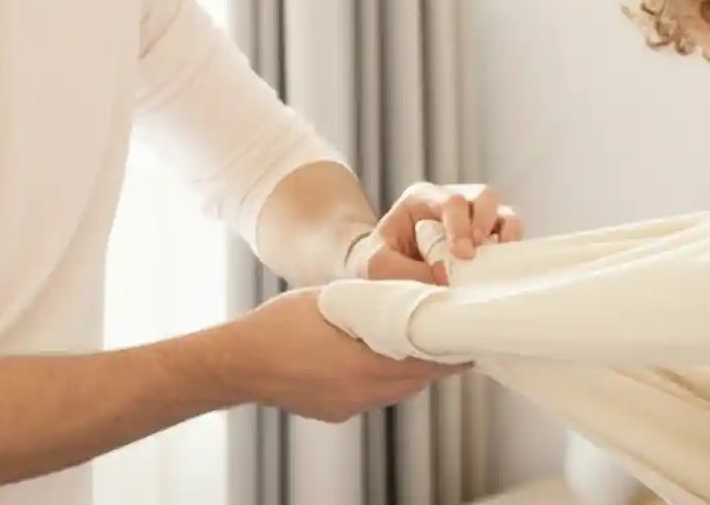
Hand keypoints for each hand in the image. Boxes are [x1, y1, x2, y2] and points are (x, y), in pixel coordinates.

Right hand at [212, 288, 465, 422]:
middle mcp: (365, 393)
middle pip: (420, 378)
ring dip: (409, 367)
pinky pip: (373, 394)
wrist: (238, 363)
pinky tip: (369, 355)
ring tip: (412, 340)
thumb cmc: (280, 325)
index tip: (471, 332)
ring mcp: (351, 406)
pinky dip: (381, 376)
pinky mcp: (338, 412)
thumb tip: (412, 297)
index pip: (432, 362)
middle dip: (437, 356)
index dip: (455, 347)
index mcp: (368, 365)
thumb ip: (376, 302)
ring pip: (398, 388)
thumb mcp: (334, 300)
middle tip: (449, 331)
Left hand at [351, 182, 523, 284]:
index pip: (450, 200)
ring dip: (506, 233)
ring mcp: (472, 219)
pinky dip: (513, 248)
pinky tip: (504, 267)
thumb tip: (446, 281)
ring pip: (504, 211)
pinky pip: (510, 234)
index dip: (461, 226)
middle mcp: (451, 202)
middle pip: (484, 195)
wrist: (376, 270)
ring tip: (498, 258)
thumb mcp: (376, 265)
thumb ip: (404, 271)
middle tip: (474, 254)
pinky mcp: (486, 238)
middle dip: (484, 223)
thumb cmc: (373, 262)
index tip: (461, 254)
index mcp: (421, 199)